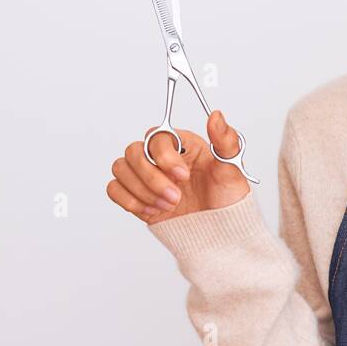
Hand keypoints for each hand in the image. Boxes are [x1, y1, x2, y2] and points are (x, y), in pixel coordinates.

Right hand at [107, 110, 250, 224]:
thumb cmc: (226, 198)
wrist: (218, 230)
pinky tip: (153, 210)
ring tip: (169, 205)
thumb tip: (216, 116)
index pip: (156, 137)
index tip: (184, 176)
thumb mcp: (232, 169)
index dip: (165, 157)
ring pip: (120, 168)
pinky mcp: (136, 195)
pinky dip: (130, 201)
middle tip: (176, 197)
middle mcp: (160, 157)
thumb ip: (225, 141)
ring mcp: (146, 176)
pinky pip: (114, 189)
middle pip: (133, 151)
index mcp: (182, 145)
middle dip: (152, 178)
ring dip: (142, 191)